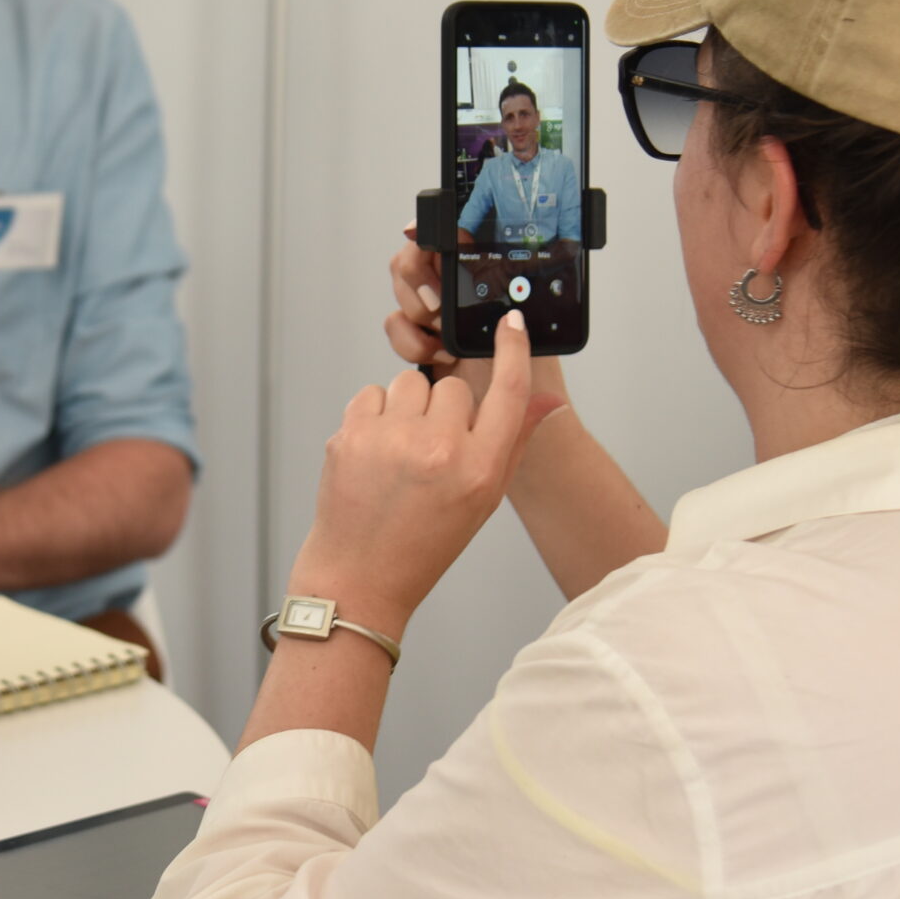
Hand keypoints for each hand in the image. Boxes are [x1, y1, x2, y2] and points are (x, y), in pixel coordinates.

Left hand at [288, 309, 541, 633]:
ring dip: (408, 408)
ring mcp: (391, 440)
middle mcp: (438, 450)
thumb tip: (548, 398)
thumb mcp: (483, 499)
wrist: (360, 575)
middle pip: (454, 388)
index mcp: (479, 469)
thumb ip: (514, 442)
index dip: (512, 351)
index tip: (511, 323)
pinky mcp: (351, 435)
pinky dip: (374, 415)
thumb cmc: (425, 542)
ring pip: (411, 384)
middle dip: (444, 410)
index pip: (509, 392)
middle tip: (431, 452)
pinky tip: (375, 452)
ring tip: (400, 452)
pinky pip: (373, 393)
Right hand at [385, 224, 570, 434]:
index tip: (427, 238)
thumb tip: (483, 261)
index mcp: (483, 268)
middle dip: (419, 279)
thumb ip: (508, 288)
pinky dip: (411, 340)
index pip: (444, 232)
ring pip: (402, 293)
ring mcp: (434, 312)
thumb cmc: (532, 372)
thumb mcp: (526, 323)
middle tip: (439, 306)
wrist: (517, 418)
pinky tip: (438, 355)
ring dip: (418, 314)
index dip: (427, 229)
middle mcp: (454, 284)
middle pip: (412, 258)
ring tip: (445, 338)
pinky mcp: (419, 338)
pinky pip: (397, 326)